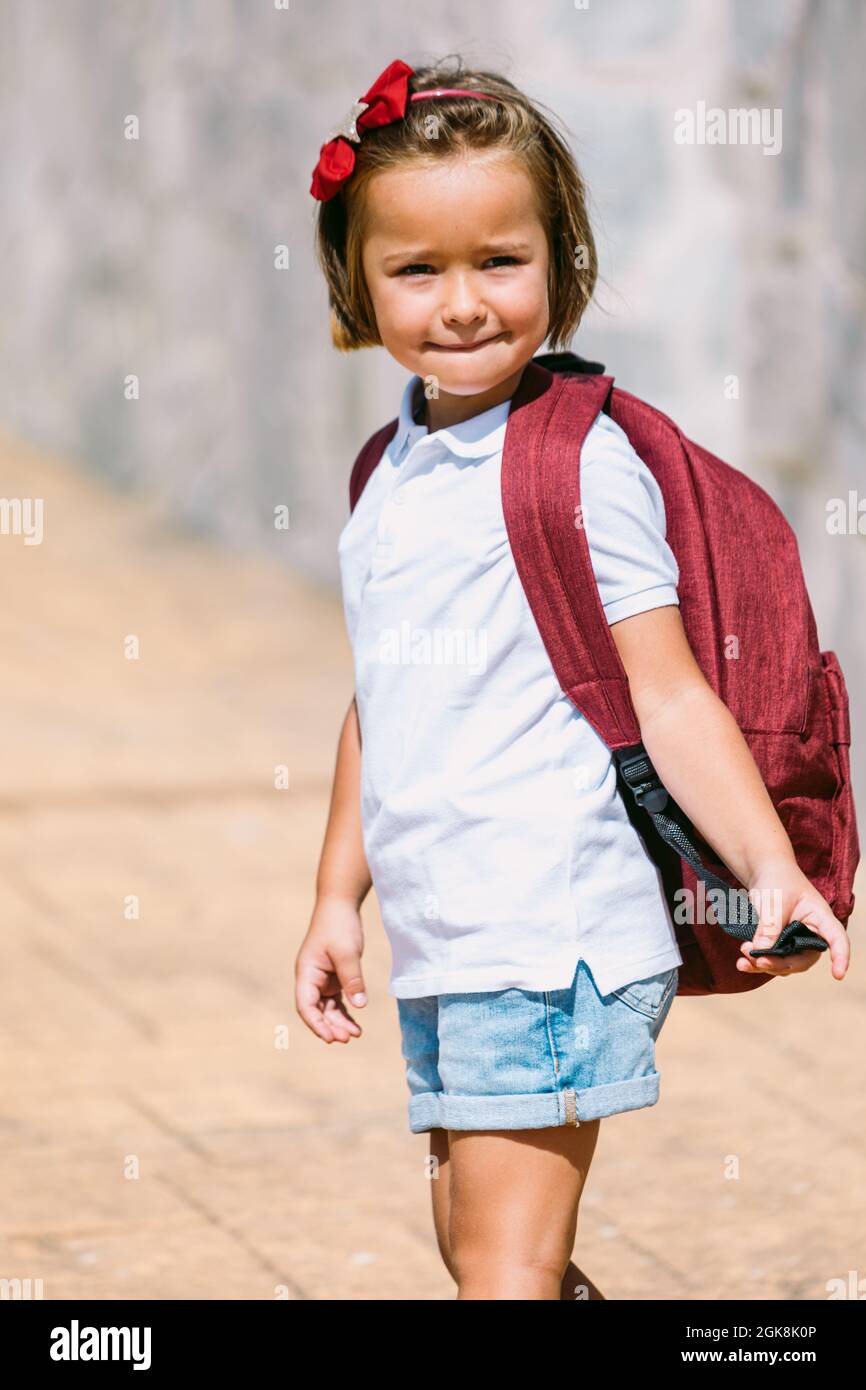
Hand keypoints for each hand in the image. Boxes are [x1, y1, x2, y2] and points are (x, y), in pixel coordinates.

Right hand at [295, 896, 367, 1042]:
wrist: (340, 904)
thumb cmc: (338, 925)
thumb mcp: (347, 952)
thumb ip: (352, 979)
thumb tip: (359, 1006)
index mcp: (306, 973)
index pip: (305, 1005)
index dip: (316, 1023)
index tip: (329, 1037)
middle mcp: (311, 979)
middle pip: (317, 1011)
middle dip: (331, 1026)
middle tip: (348, 1038)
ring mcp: (322, 979)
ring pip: (327, 1008)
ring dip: (339, 1022)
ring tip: (356, 1034)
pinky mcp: (333, 977)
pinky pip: (337, 1001)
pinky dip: (345, 1013)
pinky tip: (355, 1024)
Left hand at [737, 861, 850, 980]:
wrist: (765, 874)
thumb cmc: (778, 881)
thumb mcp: (774, 901)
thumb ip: (770, 927)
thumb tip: (761, 952)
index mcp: (820, 918)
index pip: (836, 939)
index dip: (840, 957)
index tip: (838, 974)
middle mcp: (811, 934)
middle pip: (803, 959)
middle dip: (780, 964)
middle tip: (758, 960)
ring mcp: (796, 942)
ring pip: (785, 964)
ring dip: (765, 965)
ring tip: (743, 960)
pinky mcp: (780, 946)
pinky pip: (772, 961)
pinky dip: (757, 963)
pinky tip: (742, 964)